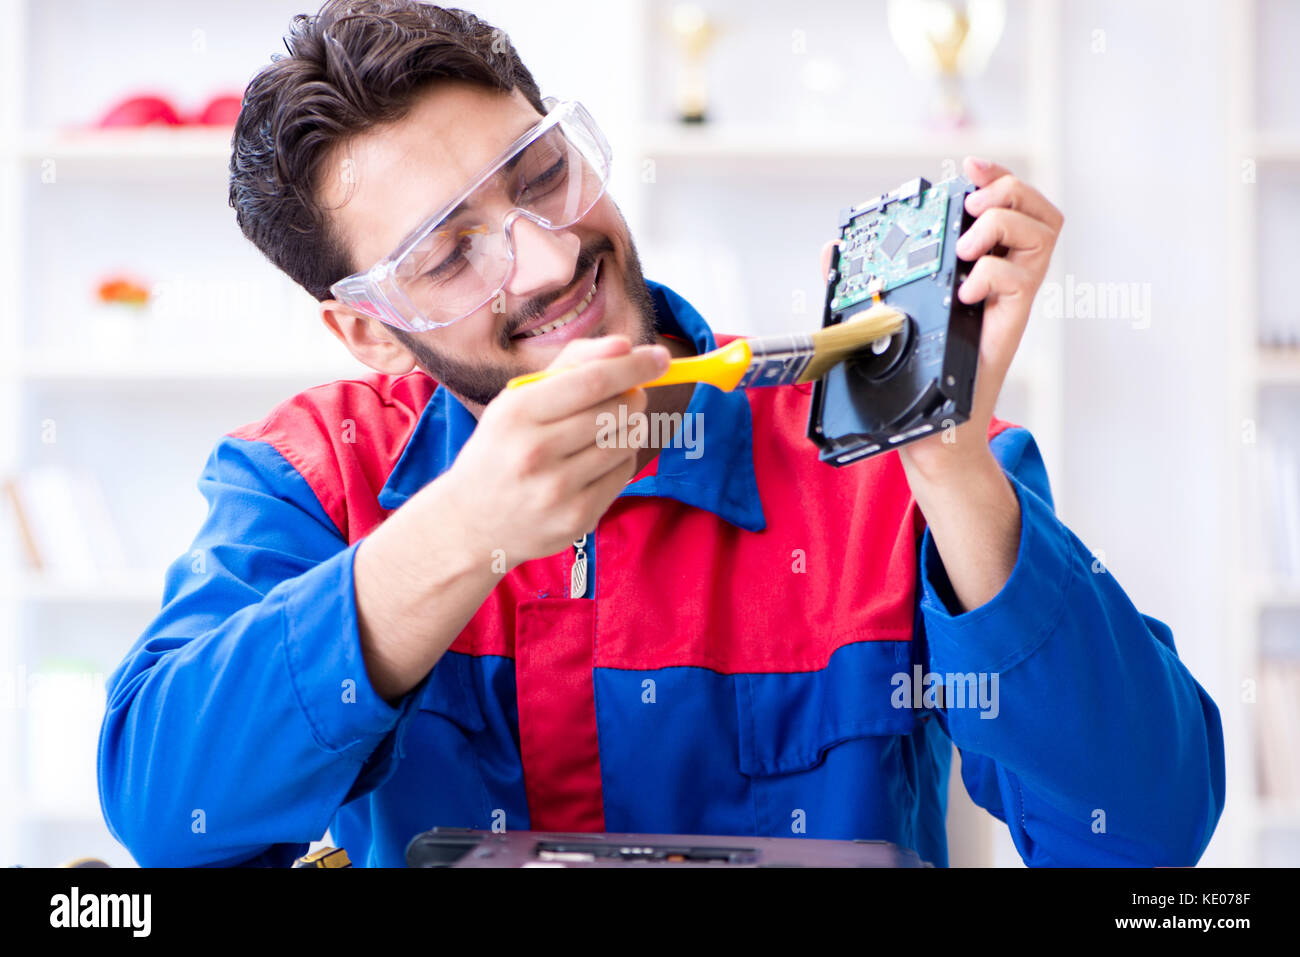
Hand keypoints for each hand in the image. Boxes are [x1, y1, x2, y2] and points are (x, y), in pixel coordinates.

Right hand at [439, 335, 670, 568]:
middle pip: (616, 410)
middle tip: (631, 395)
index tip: (661, 357)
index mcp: (516, 413)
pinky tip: (599, 459)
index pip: (593, 380)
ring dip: (630, 427)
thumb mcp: (518, 400)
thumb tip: (624, 345)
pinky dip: (621, 458)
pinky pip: (623, 473)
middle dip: (635, 396)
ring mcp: (557, 490)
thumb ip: (570, 364)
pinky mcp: (577, 518)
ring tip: (608, 428)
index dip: (635, 365)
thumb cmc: (502, 448)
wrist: (471, 522)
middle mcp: (535, 452)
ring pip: (626, 442)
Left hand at [818, 157, 1062, 479]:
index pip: (1008, 204)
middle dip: (1006, 193)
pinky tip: (964, 291)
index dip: (995, 176)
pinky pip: (1023, 279)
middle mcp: (1003, 274)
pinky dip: (992, 273)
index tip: (968, 168)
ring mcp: (1011, 298)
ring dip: (1002, 227)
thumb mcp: (879, 315)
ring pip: (1042, 233)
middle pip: (1038, 209)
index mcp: (978, 262)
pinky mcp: (1011, 321)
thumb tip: (831, 252)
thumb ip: (858, 280)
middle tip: (969, 211)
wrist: (929, 427)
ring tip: (966, 252)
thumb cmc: (911, 372)